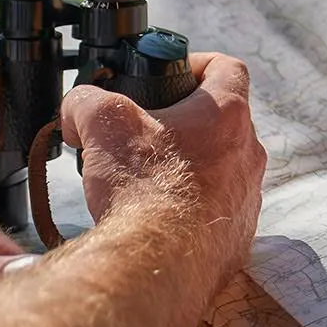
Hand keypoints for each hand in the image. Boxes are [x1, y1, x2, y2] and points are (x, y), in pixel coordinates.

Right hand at [62, 54, 264, 258]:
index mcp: (227, 115)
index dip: (200, 62)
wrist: (157, 264)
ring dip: (192, 166)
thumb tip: (77, 107)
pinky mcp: (238, 234)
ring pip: (223, 167)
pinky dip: (194, 207)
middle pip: (223, 121)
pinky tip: (160, 216)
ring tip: (148, 178)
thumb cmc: (142, 189)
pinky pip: (219, 209)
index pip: (227, 68)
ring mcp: (248, 197)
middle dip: (185, 122)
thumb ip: (87, 101)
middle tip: (148, 132)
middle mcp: (249, 153)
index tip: (176, 74)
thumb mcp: (103, 125)